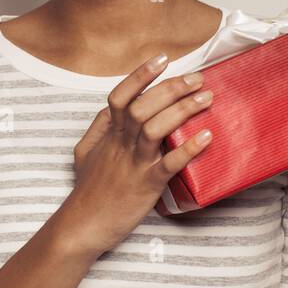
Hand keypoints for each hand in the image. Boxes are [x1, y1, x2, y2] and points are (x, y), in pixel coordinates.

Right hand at [58, 54, 215, 256]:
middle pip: (142, 107)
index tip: (164, 58)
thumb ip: (98, 127)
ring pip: (155, 129)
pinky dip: (188, 149)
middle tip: (199, 79)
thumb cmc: (87, 191)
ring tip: (206, 100)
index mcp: (109, 135)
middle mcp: (121, 145)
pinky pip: (168, 165)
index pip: (120, 96)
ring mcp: (134, 165)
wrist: (81, 228)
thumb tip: (112, 108)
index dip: (141, 75)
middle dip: (172, 88)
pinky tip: (206, 137)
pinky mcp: (146, 186)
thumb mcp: (83, 153)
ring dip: (182, 111)